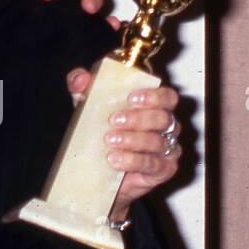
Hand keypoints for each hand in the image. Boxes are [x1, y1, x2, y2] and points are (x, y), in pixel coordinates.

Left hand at [64, 69, 181, 221]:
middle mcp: (166, 127)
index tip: (131, 98)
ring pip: (158, 142)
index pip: (167, 97)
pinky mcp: (162, 170)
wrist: (98, 168)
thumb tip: (81, 78)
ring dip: (133, 140)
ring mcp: (167, 150)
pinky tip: (115, 160)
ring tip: (109, 141)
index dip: (155, 96)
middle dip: (138, 119)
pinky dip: (133, 161)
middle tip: (114, 120)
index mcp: (154, 107)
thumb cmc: (101, 130)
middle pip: (164, 119)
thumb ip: (83, 88)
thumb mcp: (88, 106)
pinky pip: (154, 165)